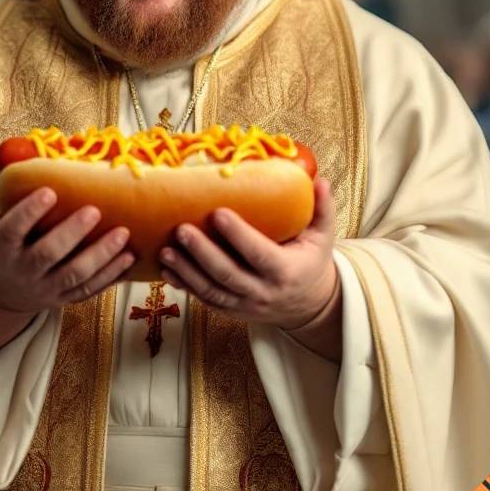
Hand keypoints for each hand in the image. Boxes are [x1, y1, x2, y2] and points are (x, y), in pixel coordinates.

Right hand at [0, 156, 134, 352]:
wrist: (3, 289)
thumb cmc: (0, 242)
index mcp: (2, 246)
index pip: (12, 230)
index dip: (29, 212)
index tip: (49, 191)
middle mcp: (23, 270)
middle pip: (47, 254)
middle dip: (72, 233)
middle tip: (94, 210)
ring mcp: (46, 287)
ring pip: (75, 275)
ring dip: (101, 256)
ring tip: (123, 233)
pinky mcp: (65, 298)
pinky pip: (90, 289)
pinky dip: (111, 276)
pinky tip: (130, 258)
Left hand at [159, 177, 339, 353]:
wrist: (307, 304)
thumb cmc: (310, 261)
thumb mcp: (323, 237)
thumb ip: (322, 209)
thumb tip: (319, 180)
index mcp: (286, 271)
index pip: (259, 254)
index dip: (238, 235)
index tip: (218, 213)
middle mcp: (263, 292)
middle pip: (227, 273)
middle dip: (202, 252)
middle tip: (181, 229)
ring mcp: (244, 305)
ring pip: (211, 290)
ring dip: (186, 270)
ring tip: (166, 250)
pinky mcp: (230, 310)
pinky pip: (204, 299)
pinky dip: (184, 285)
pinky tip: (167, 270)